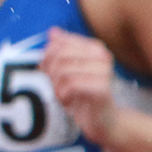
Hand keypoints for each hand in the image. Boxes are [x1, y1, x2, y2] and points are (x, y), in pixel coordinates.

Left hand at [40, 27, 116, 144]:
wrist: (101, 119)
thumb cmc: (82, 93)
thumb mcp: (68, 69)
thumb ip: (61, 50)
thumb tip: (53, 31)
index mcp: (95, 47)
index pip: (59, 43)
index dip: (46, 57)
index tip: (46, 70)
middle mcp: (102, 56)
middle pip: (60, 56)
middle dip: (50, 72)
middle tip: (53, 85)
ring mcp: (105, 71)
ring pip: (64, 71)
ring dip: (56, 86)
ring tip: (62, 94)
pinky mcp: (103, 88)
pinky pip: (71, 85)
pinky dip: (63, 95)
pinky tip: (68, 100)